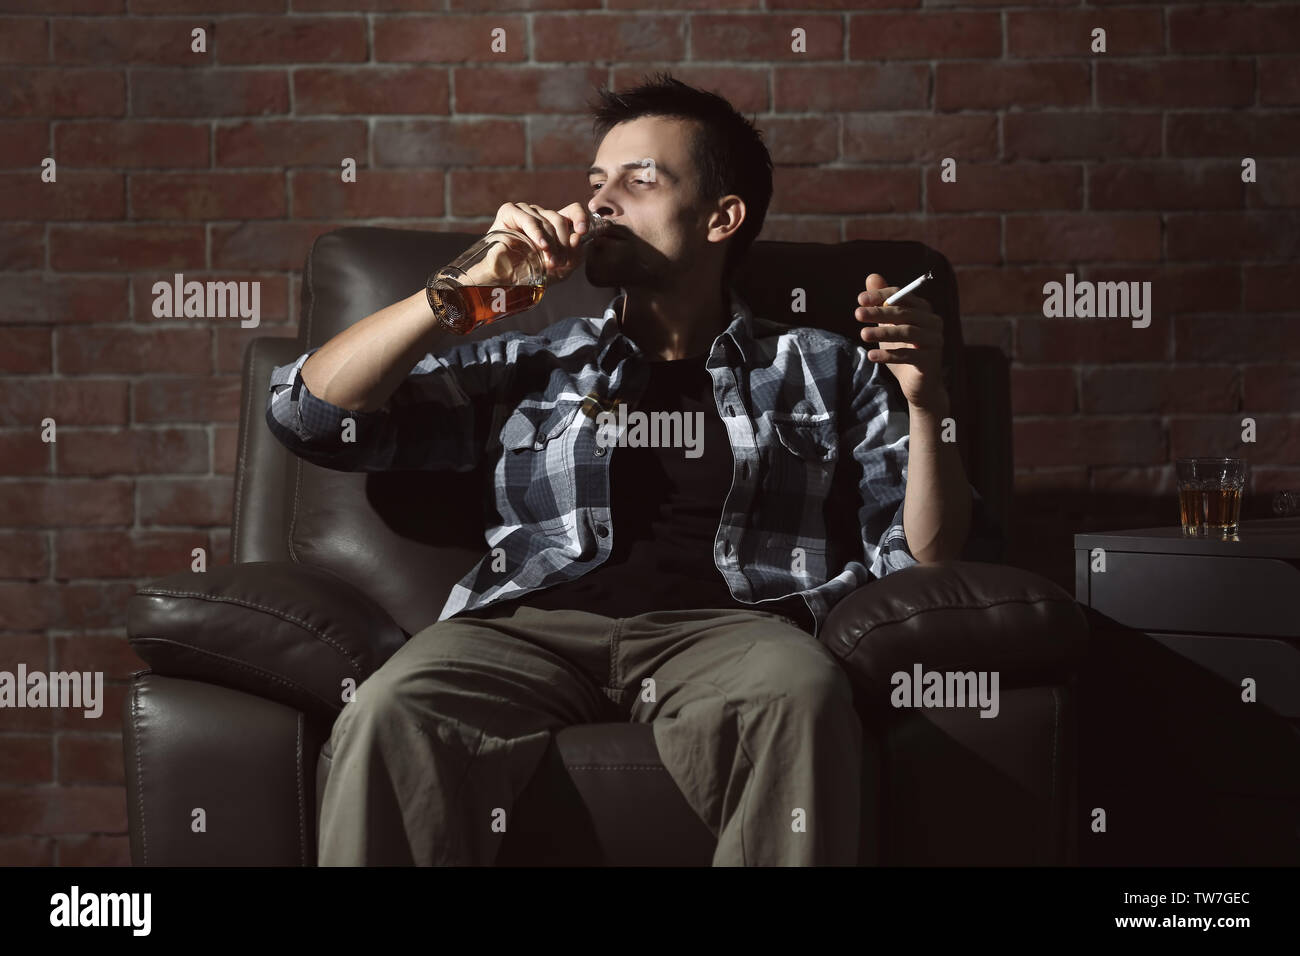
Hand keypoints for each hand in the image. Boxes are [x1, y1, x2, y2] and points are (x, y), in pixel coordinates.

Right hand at [489, 201, 591, 281]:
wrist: (504, 281)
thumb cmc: (532, 274)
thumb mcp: (560, 269)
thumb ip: (573, 256)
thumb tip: (577, 237)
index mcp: (553, 224)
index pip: (572, 211)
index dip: (580, 217)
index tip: (582, 231)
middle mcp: (540, 215)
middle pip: (559, 219)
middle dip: (562, 243)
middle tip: (558, 263)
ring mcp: (525, 212)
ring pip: (546, 221)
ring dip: (551, 244)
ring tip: (550, 261)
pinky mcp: (509, 213)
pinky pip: (528, 219)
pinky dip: (537, 233)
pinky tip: (541, 246)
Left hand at [854, 273, 947, 410]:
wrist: (918, 384)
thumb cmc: (902, 349)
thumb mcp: (889, 325)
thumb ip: (882, 302)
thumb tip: (871, 276)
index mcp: (924, 309)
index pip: (902, 295)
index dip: (881, 295)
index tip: (860, 299)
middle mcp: (933, 322)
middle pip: (905, 313)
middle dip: (879, 312)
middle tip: (857, 314)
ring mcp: (935, 341)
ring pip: (907, 332)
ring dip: (883, 333)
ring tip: (863, 335)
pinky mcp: (931, 361)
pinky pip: (909, 355)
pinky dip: (889, 355)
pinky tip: (871, 355)